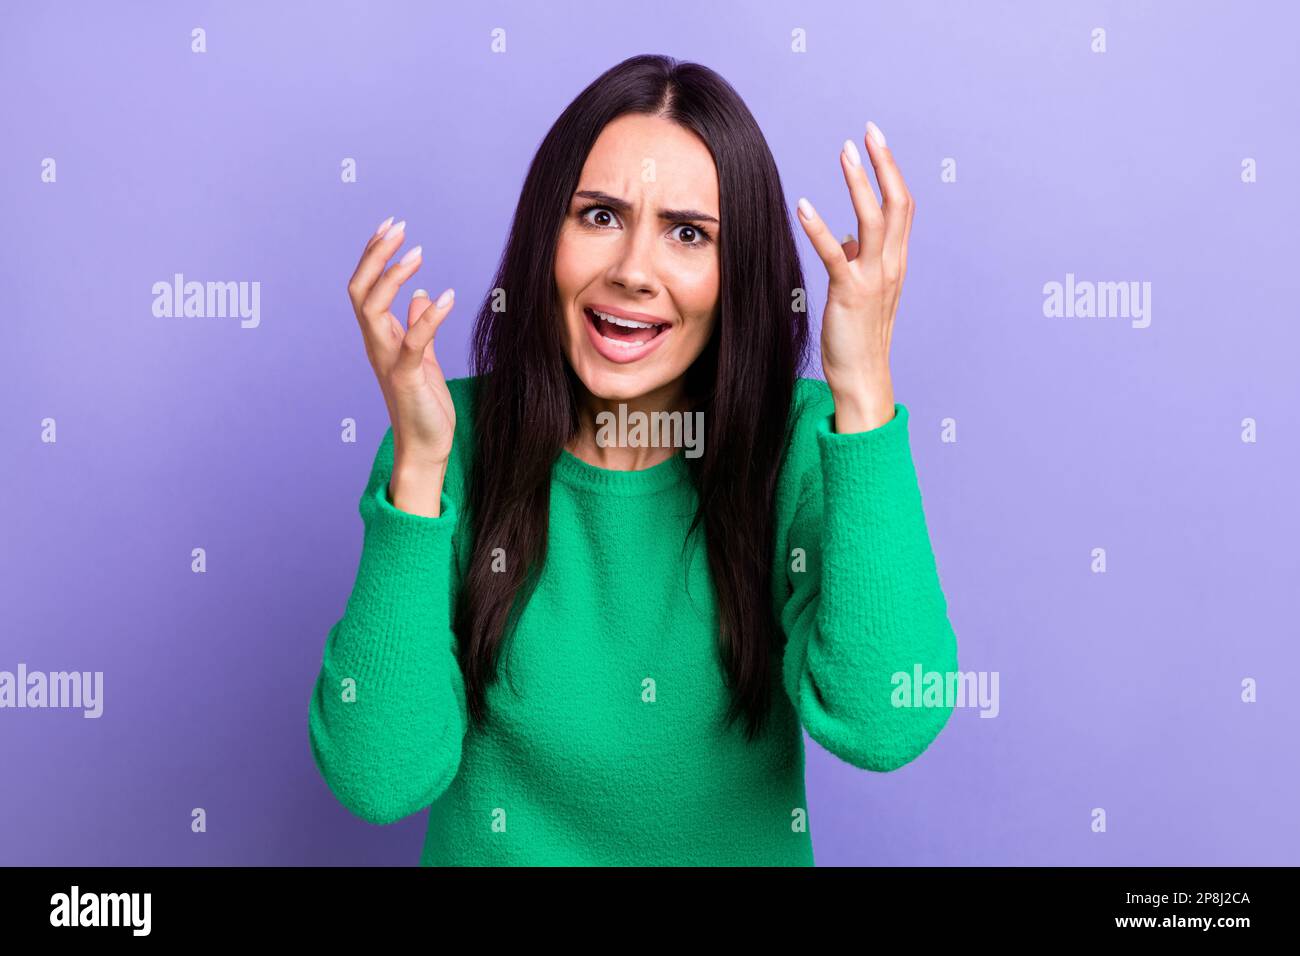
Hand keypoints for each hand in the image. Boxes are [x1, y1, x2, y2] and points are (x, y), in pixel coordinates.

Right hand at [346, 217, 456, 467]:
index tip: (392, 227)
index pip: (365, 288)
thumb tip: (418, 296)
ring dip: (393, 276)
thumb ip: (418, 328)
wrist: (426, 448)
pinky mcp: (406, 378)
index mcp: (379, 338)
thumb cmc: (424, 406)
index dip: (375, 256)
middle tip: (399, 227)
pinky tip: (446, 297)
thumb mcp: (423, 358)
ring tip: (417, 252)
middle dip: (376, 255)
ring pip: (372, 309)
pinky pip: (412, 341)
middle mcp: (376, 346)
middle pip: (360, 290)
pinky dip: (428, 317)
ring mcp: (388, 361)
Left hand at [795, 121, 913, 431]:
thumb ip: (858, 260)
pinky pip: (835, 255)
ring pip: (872, 220)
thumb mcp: (861, 292)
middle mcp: (891, 265)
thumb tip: (846, 238)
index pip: (901, 207)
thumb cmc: (859, 336)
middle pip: (896, 203)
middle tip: (867, 131)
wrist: (863, 377)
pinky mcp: (850, 294)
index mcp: (895, 262)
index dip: (891, 171)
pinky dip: (819, 228)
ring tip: (845, 152)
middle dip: (883, 164)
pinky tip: (803, 206)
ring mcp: (874, 279)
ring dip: (859, 182)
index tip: (875, 141)